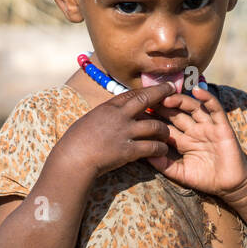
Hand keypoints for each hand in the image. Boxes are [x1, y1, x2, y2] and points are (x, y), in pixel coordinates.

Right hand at [54, 81, 177, 177]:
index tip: (157, 87)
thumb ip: (105, 116)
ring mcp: (125, 133)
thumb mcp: (90, 120)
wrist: (73, 159)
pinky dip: (160, 148)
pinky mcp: (129, 151)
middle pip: (145, 99)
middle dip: (161, 93)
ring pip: (154, 126)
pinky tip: (163, 150)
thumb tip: (112, 115)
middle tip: (173, 90)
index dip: (147, 90)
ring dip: (164, 130)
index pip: (132, 94)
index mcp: (108, 108)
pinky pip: (152, 147)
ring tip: (167, 135)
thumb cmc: (76, 142)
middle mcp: (119, 116)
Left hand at [144, 86, 246, 197]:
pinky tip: (197, 91)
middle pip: (177, 113)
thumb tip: (145, 155)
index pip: (166, 125)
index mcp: (183, 140)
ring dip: (180, 101)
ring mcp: (208, 126)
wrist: (229, 186)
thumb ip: (164, 165)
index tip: (138, 111)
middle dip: (163, 106)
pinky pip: (215, 109)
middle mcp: (194, 130)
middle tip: (149, 99)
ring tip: (167, 98)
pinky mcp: (222, 126)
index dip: (154, 118)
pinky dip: (207, 98)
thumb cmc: (205, 179)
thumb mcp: (180, 173)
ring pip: (193, 107)